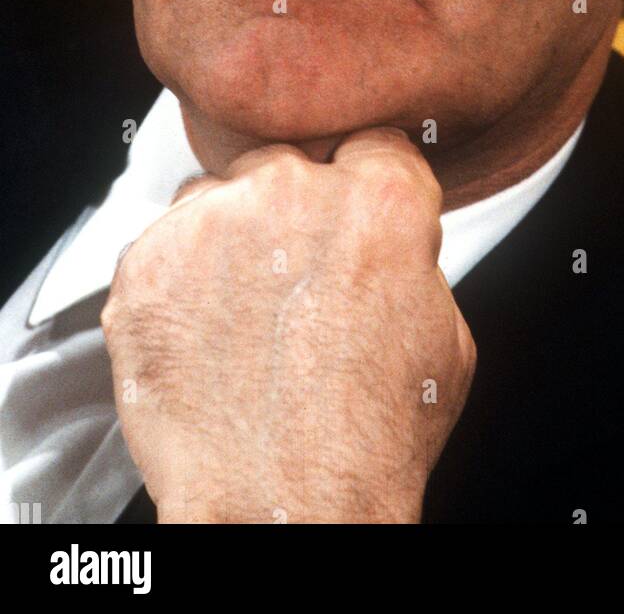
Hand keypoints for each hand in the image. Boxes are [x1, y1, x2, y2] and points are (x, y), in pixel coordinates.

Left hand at [101, 128, 475, 523]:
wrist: (282, 512)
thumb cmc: (366, 442)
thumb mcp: (444, 335)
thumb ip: (411, 257)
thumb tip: (390, 241)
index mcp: (381, 201)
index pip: (372, 144)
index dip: (363, 184)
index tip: (349, 212)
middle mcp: (294, 192)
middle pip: (288, 164)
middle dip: (292, 212)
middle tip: (293, 284)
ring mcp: (213, 222)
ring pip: (219, 197)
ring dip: (230, 239)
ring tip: (244, 318)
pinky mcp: (148, 261)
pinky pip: (163, 242)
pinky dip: (177, 279)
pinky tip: (204, 334)